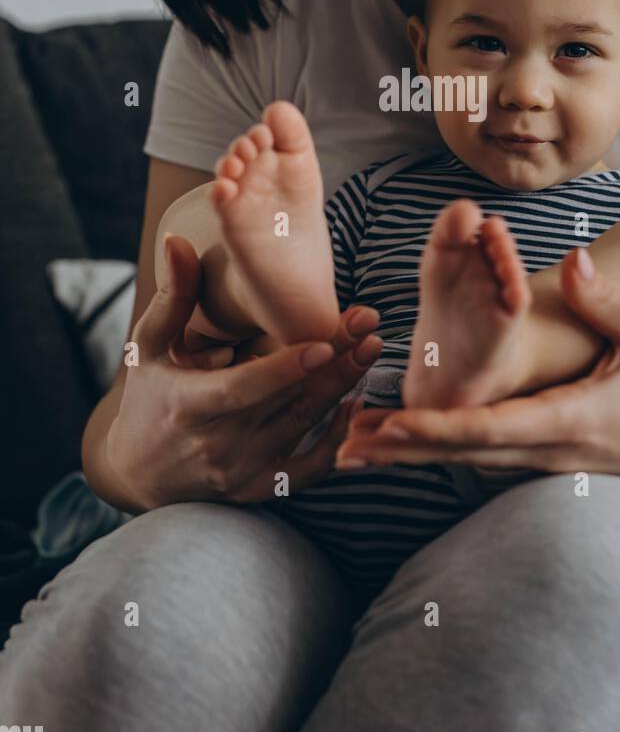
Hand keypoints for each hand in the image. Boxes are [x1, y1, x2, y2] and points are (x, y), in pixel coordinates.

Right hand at [104, 234, 382, 510]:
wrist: (136, 475)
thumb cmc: (147, 398)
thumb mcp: (148, 347)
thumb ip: (174, 296)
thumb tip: (177, 240)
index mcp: (190, 406)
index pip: (244, 389)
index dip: (286, 370)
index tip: (324, 344)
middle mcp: (219, 445)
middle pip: (288, 404)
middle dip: (334, 366)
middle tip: (369, 328)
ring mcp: (242, 472)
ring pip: (305, 430)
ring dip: (343, 390)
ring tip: (371, 349)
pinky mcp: (258, 490)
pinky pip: (308, 470)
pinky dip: (336, 441)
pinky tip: (354, 402)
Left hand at [336, 247, 619, 484]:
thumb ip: (608, 301)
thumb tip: (573, 259)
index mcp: (571, 419)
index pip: (491, 428)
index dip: (437, 428)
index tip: (391, 424)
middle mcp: (552, 450)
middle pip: (464, 455)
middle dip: (403, 452)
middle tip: (343, 447)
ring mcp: (547, 464)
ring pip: (468, 463)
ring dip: (413, 458)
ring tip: (354, 449)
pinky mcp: (545, 464)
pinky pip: (483, 462)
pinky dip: (441, 455)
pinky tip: (403, 448)